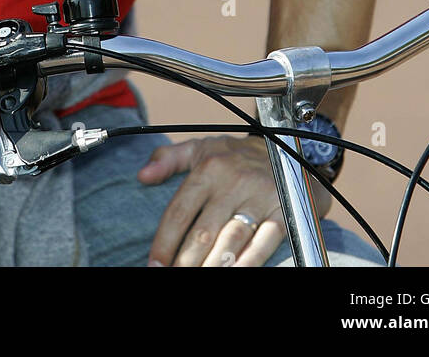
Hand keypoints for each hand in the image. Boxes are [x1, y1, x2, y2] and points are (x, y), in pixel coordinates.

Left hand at [139, 133, 330, 266]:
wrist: (286, 149)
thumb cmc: (236, 155)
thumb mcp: (201, 148)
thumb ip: (169, 159)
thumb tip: (142, 176)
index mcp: (209, 168)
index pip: (180, 210)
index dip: (165, 241)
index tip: (154, 264)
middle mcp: (233, 181)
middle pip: (204, 231)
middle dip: (185, 261)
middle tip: (172, 278)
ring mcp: (259, 197)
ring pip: (231, 240)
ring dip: (213, 265)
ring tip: (199, 279)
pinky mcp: (283, 210)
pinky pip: (265, 242)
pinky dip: (249, 262)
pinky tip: (233, 272)